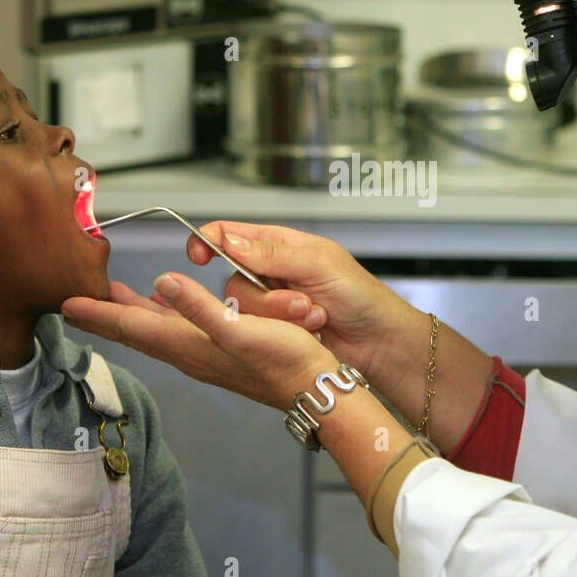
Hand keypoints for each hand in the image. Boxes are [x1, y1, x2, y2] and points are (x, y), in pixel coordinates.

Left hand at [61, 278, 337, 411]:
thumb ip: (200, 307)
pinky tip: (170, 310)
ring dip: (132, 318)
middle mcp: (190, 354)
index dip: (97, 314)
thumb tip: (162, 283)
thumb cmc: (286, 360)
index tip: (66, 304)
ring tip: (115, 301)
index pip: (131, 328)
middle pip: (137, 333)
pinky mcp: (222, 357)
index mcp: (188, 344)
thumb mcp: (242, 328)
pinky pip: (179, 335)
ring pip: (157, 334)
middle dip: (106, 317)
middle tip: (78, 303)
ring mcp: (205, 358)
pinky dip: (162, 320)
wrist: (316, 390)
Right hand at [183, 222, 424, 395]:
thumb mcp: (319, 264)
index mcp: (279, 244)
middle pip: (234, 280)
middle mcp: (270, 272)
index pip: (229, 234)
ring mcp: (272, 302)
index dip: (207, 241)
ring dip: (282, 316)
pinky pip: (259, 332)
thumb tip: (228, 240)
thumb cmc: (361, 295)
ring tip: (315, 317)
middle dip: (266, 298)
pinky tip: (313, 331)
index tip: (197, 256)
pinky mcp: (276, 330)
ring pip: (245, 310)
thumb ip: (271, 254)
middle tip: (301, 304)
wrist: (379, 341)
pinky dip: (287, 332)